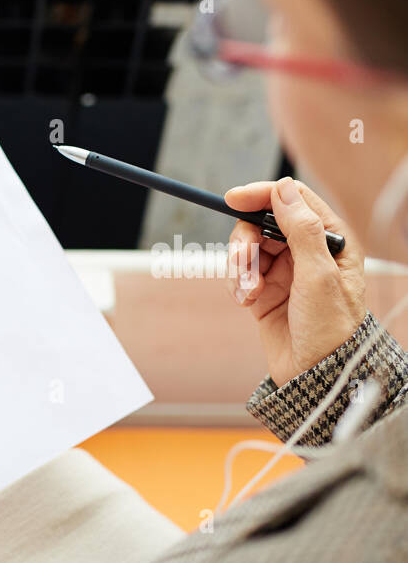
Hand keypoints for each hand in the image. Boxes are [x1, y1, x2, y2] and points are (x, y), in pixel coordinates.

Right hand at [224, 177, 365, 385]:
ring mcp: (282, 272)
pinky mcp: (262, 293)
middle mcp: (304, 251)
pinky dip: (236, 287)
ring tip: (248, 292)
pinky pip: (237, 276)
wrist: (315, 373)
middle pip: (260, 224)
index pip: (291, 200)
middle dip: (245, 242)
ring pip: (246, 250)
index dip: (261, 195)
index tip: (233, 199)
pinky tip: (247, 304)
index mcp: (328, 238)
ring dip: (240, 269)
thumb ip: (301, 229)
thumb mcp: (319, 274)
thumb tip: (284, 189)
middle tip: (242, 262)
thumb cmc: (329, 326)